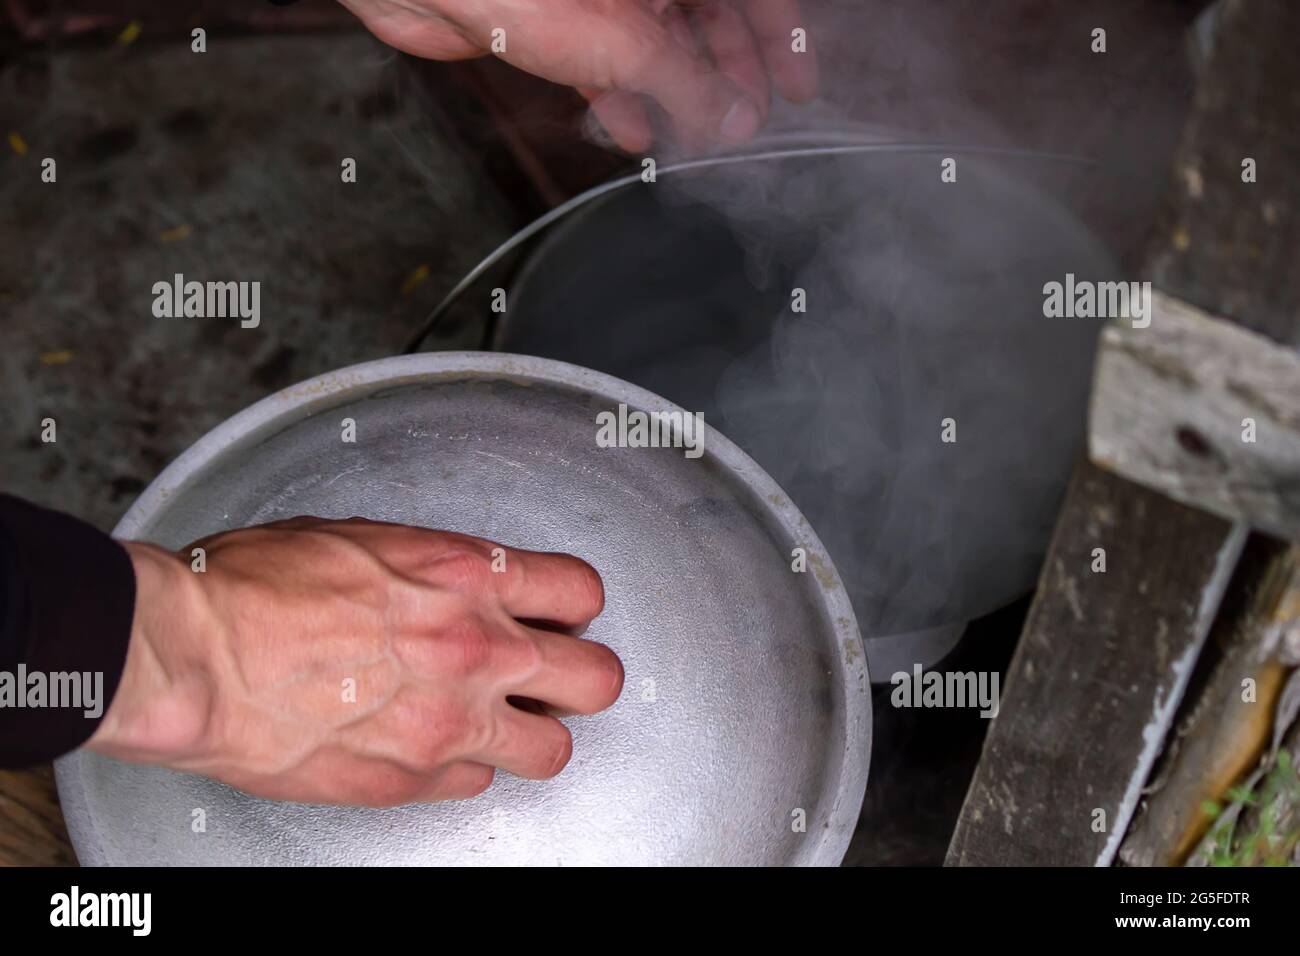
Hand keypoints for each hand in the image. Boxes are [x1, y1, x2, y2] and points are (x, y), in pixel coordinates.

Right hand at [90, 517, 622, 806]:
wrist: (195, 657)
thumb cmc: (253, 588)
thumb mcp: (360, 539)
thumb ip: (431, 566)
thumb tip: (454, 579)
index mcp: (467, 576)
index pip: (580, 591)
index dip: (574, 606)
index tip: (560, 613)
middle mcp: (478, 649)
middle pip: (597, 678)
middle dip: (581, 676)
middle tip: (554, 675)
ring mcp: (452, 721)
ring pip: (554, 749)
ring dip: (534, 734)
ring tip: (501, 722)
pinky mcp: (413, 780)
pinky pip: (476, 783)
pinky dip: (463, 767)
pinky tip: (433, 746)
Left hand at [338, 0, 817, 150]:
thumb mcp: (630, 44)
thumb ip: (690, 85)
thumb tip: (735, 121)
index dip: (781, 38)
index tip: (797, 87)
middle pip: (707, 18)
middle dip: (727, 77)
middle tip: (743, 126)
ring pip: (657, 44)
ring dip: (678, 93)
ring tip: (696, 139)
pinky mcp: (558, 21)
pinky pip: (607, 61)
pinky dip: (623, 95)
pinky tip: (633, 131)